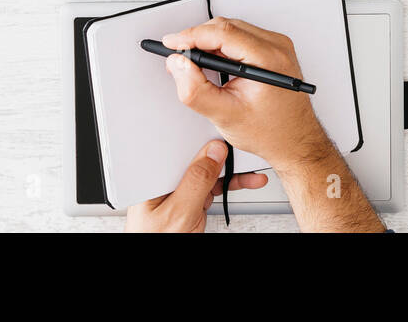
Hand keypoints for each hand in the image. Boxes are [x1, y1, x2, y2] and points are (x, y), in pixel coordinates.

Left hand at [125, 140, 267, 231]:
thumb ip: (195, 182)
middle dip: (223, 154)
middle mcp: (167, 180)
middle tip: (246, 153)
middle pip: (197, 157)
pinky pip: (213, 187)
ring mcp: (180, 190)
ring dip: (232, 171)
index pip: (180, 148)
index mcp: (154, 176)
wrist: (156, 268)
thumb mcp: (178, 212)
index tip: (226, 140)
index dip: (204, 140)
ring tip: (253, 172)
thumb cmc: (155, 239)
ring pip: (210, 172)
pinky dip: (229, 185)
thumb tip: (213, 153)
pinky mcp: (192, 200)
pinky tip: (244, 181)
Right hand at [161, 18, 333, 173]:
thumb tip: (179, 65)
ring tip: (194, 63)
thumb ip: (196, 90)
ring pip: (232, 30)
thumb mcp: (225, 116)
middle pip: (226, 27)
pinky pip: (241, 37)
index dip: (191, 36)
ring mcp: (278, 47)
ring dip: (209, 43)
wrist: (295, 142)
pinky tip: (212, 63)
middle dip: (197, 39)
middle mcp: (277, 47)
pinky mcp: (274, 50)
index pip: (222, 33)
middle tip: (179, 57)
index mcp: (269, 59)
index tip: (172, 43)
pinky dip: (222, 47)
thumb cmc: (272, 132)